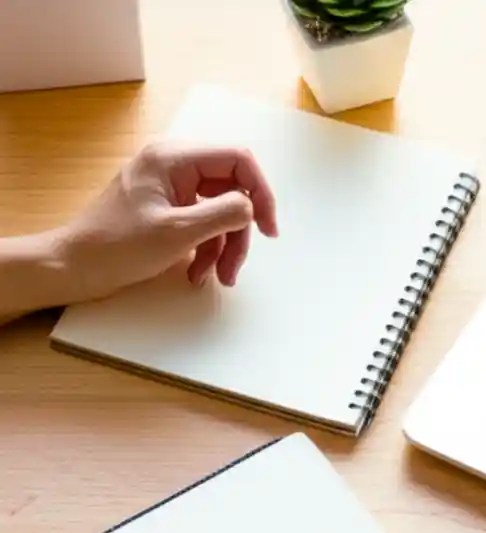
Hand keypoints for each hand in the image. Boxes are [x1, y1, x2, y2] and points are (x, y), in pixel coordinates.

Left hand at [56, 142, 277, 302]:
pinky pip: (203, 223)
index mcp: (174, 158)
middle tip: (235, 266)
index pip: (238, 161)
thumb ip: (224, 214)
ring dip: (224, 247)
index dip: (261, 193)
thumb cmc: (115, 246)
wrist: (73, 267)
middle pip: (232, 191)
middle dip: (238, 232)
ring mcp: (170, 186)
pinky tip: (197, 273)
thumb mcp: (177, 232)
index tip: (268, 229)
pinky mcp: (167, 207)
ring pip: (220, 211)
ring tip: (216, 277)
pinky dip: (206, 249)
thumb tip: (251, 207)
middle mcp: (174, 164)